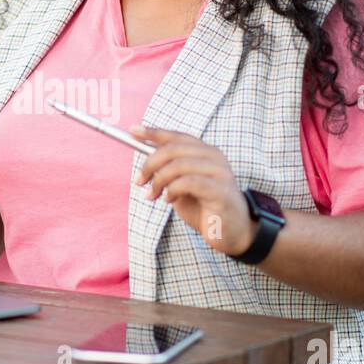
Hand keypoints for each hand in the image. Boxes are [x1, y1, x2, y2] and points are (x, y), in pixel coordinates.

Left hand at [129, 124, 256, 255]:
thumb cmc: (204, 208)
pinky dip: (172, 190)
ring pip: (178, 165)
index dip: (154, 132)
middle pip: (173, 148)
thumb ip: (168, 172)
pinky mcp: (220, 191)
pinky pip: (188, 182)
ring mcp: (219, 172)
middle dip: (150, 164)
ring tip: (154, 195)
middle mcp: (214, 157)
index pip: (177, 136)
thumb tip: (144, 161)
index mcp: (205, 152)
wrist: (231, 232)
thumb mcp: (181, 187)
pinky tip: (169, 200)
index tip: (132, 130)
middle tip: (139, 181)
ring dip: (159, 181)